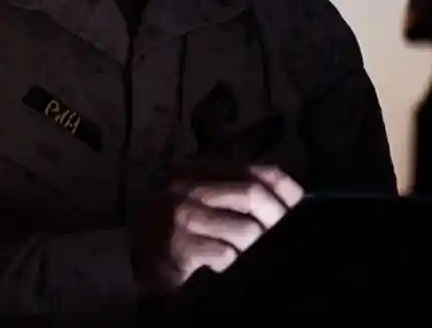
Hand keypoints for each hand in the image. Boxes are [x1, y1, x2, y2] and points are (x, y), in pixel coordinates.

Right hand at [132, 164, 303, 293]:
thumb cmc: (177, 229)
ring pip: (247, 230)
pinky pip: (228, 255)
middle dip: (274, 221)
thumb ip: (238, 191)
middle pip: (254, 195)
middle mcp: (186, 184)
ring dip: (248, 249)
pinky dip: (228, 264)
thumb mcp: (204, 200)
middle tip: (272, 238)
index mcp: (196, 168)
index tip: (295, 207)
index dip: (285, 189)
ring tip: (233, 252)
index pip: (257, 170)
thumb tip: (293, 196)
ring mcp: (181, 213)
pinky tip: (213, 263)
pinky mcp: (180, 244)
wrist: (135, 259)